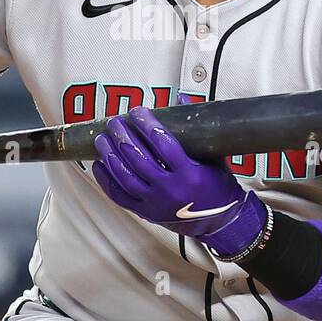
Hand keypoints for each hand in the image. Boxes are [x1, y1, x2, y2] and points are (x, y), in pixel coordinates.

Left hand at [92, 106, 266, 254]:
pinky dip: (106, 179)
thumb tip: (182, 98)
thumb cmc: (218, 188)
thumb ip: (197, 128)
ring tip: (102, 139)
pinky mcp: (147, 212)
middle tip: (116, 121)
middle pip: (139, 158)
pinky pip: (120, 196)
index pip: (162, 142)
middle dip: (123, 136)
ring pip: (125, 176)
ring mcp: (156, 203)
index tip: (139, 112)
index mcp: (189, 173)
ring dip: (110, 155)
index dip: (146, 124)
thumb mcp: (214, 157)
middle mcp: (171, 189)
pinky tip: (99, 165)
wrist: (221, 222)